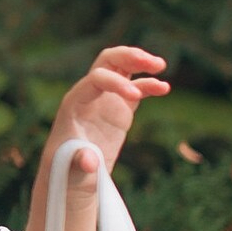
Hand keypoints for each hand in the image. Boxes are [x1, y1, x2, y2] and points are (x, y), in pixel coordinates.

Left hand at [45, 45, 168, 185]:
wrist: (72, 173)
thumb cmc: (66, 170)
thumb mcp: (71, 168)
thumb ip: (79, 161)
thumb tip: (90, 162)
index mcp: (75, 102)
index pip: (96, 78)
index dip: (115, 83)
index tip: (135, 96)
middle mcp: (89, 94)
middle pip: (108, 61)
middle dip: (129, 56)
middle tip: (153, 63)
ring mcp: (105, 98)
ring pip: (122, 67)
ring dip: (141, 62)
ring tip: (161, 66)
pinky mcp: (119, 107)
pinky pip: (135, 88)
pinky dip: (149, 85)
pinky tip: (164, 89)